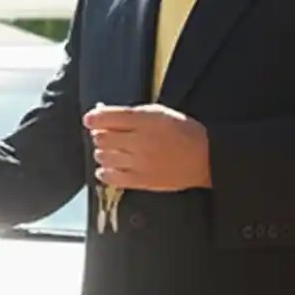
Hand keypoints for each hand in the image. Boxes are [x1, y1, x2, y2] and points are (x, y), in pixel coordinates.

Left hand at [83, 104, 210, 190]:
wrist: (206, 158)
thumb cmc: (184, 132)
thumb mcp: (160, 113)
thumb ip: (132, 114)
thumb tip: (104, 113)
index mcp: (145, 120)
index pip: (109, 117)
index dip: (94, 118)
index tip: (89, 120)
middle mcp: (140, 141)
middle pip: (103, 138)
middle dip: (100, 135)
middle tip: (105, 136)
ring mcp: (139, 162)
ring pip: (104, 157)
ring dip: (102, 153)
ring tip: (110, 152)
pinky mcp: (141, 181)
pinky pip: (111, 178)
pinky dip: (104, 173)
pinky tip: (107, 169)